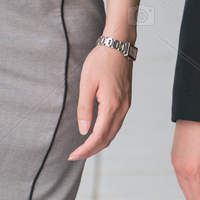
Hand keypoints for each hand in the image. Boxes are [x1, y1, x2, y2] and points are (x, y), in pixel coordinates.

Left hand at [68, 44, 131, 159]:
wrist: (119, 44)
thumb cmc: (101, 60)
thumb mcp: (87, 83)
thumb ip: (85, 108)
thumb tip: (83, 131)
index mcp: (111, 105)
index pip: (98, 136)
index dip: (85, 149)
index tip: (73, 155)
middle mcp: (121, 108)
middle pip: (108, 138)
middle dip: (92, 150)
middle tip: (76, 155)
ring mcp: (126, 105)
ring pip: (113, 132)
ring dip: (99, 143)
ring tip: (84, 148)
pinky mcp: (126, 101)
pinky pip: (117, 123)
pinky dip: (106, 133)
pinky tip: (96, 133)